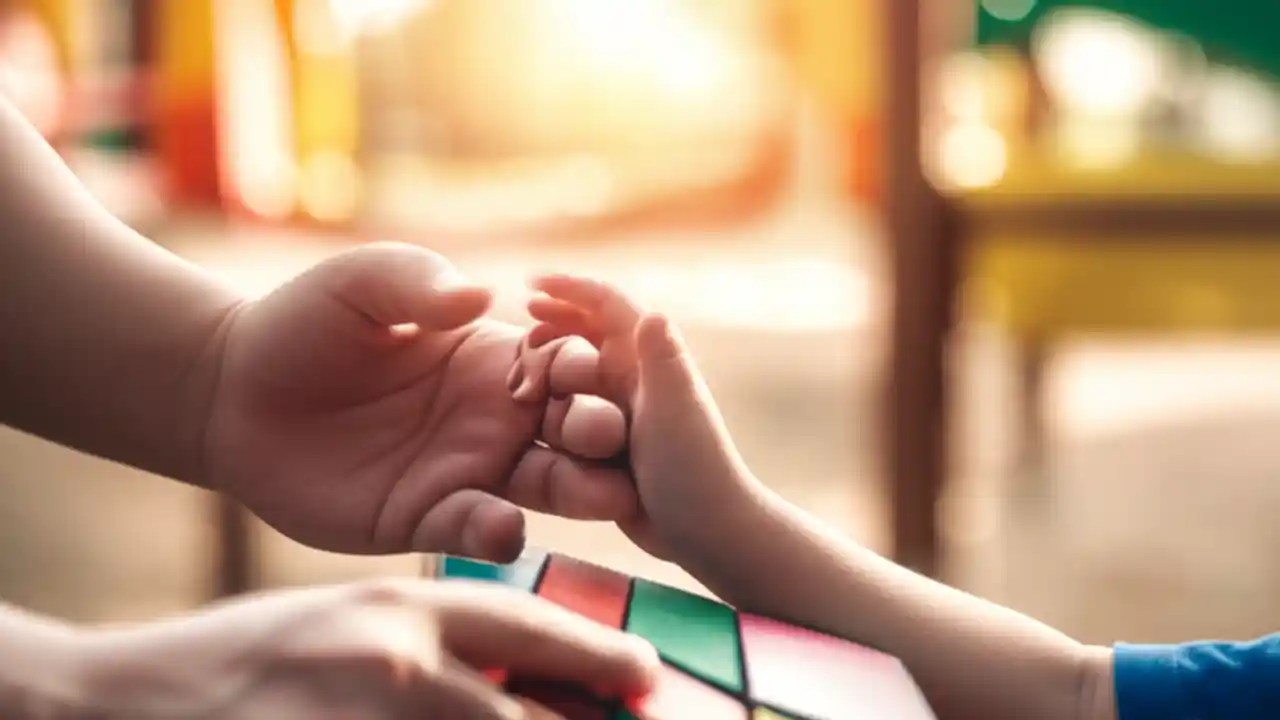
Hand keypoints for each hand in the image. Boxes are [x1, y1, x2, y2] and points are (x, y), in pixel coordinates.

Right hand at [78, 579, 658, 718]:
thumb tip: (513, 684)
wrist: (125, 703)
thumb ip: (427, 646)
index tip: (645, 674)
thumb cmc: (243, 661)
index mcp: (397, 612)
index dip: (594, 652)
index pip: (523, 624)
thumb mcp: (345, 624)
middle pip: (522, 714)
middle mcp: (393, 667)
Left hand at [200, 243, 628, 559]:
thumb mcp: (366, 281)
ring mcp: (470, 472)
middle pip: (581, 431)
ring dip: (586, 491)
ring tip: (602, 493)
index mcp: (498, 358)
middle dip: (606, 433)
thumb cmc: (305, 321)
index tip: (586, 367)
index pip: (570, 364)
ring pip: (555, 489)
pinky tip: (499, 525)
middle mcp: (499, 419)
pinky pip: (481, 530)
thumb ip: (422, 283)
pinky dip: (500, 532)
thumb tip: (484, 294)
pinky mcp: (429, 520)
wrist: (231, 391)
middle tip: (599, 431)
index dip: (589, 366)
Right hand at [518, 275, 760, 560]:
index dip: (571, 288)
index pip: (609, 305)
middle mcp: (637, 375)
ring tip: (511, 368)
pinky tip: (523, 409)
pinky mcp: (610, 443)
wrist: (709, 532)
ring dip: (543, 360)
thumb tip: (651, 312)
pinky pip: (569, 408)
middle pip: (586, 330)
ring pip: (573, 369)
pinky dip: (546, 399)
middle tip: (515, 323)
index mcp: (651, 359)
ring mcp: (622, 408)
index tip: (528, 284)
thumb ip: (664, 362)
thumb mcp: (677, 412)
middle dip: (551, 318)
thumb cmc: (696, 470)